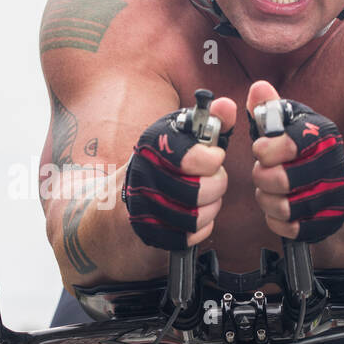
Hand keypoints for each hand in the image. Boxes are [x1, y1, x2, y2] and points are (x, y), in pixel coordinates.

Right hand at [122, 95, 235, 249]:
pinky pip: (188, 237)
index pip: (190, 156)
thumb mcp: (179, 136)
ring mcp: (141, 208)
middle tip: (212, 180)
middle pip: (200, 190)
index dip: (211, 159)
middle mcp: (141, 175)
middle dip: (216, 185)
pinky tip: (193, 218)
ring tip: (205, 199)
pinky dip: (198, 230)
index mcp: (150, 145)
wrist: (116, 204)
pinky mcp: (146, 234)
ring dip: (210, 209)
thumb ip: (209, 122)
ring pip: (196, 217)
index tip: (214, 157)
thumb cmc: (158, 166)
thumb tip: (227, 106)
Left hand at [247, 80, 343, 243]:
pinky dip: (277, 221)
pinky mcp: (329, 225)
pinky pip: (288, 228)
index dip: (266, 150)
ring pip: (281, 207)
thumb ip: (271, 110)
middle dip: (263, 177)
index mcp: (324, 138)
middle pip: (279, 179)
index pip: (288, 144)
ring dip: (268, 200)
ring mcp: (334, 200)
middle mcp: (333, 167)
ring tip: (272, 191)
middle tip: (265, 172)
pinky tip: (283, 209)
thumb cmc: (313, 156)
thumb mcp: (295, 127)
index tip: (261, 150)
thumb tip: (257, 88)